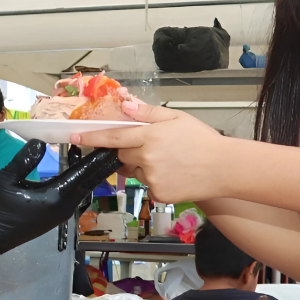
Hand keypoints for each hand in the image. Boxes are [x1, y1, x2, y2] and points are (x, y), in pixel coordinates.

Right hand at [0, 140, 119, 262]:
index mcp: (54, 198)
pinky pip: (73, 191)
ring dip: (90, 169)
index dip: (97, 160)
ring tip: (99, 148)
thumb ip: (24, 160)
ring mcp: (61, 212)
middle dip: (101, 164)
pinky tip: (73, 160)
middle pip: (89, 182)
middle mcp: (63, 207)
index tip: (112, 146)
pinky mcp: (56, 213)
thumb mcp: (6, 179)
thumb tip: (40, 142)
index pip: (82, 176)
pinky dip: (78, 176)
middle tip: (116, 146)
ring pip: (82, 187)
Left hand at [70, 100, 230, 203]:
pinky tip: (175, 174)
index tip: (75, 137)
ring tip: (170, 162)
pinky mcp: (158, 194)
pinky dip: (156, 181)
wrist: (224, 168)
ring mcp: (152, 178)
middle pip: (123, 156)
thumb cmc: (203, 139)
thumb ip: (147, 113)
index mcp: (149, 136)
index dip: (92, 138)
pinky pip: (148, 186)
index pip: (113, 137)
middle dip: (130, 152)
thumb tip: (124, 105)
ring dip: (144, 167)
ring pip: (136, 172)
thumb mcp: (176, 118)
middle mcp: (147, 158)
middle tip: (151, 148)